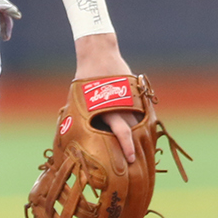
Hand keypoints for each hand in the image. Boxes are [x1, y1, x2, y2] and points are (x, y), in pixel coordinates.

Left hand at [74, 33, 138, 162]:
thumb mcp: (78, 102)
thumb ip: (80, 120)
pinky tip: (146, 133)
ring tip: (145, 151)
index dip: (128, 148)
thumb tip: (71, 141)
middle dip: (138, 146)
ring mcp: (130, 98)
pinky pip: (143, 112)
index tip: (131, 160)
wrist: (98, 55)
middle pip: (134, 130)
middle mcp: (121, 105)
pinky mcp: (136, 92)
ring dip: (143, 136)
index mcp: (105, 109)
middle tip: (140, 162)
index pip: (122, 133)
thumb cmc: (84, 81)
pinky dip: (144, 123)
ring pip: (141, 121)